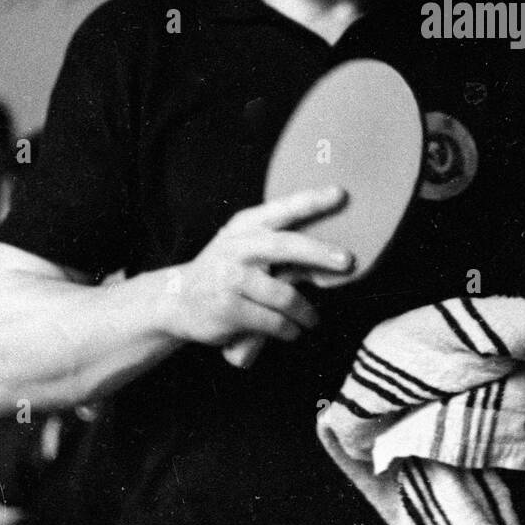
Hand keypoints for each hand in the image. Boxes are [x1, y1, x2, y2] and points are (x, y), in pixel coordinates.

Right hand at [155, 186, 352, 349]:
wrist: (176, 300)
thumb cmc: (224, 272)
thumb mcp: (244, 247)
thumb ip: (280, 245)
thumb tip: (330, 253)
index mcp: (245, 226)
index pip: (282, 209)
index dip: (312, 201)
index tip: (340, 193)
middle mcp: (237, 247)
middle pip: (287, 246)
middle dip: (321, 253)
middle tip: (348, 262)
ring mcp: (230, 278)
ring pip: (284, 295)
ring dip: (305, 312)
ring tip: (312, 320)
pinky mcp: (228, 308)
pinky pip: (272, 321)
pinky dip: (288, 329)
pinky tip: (292, 331)